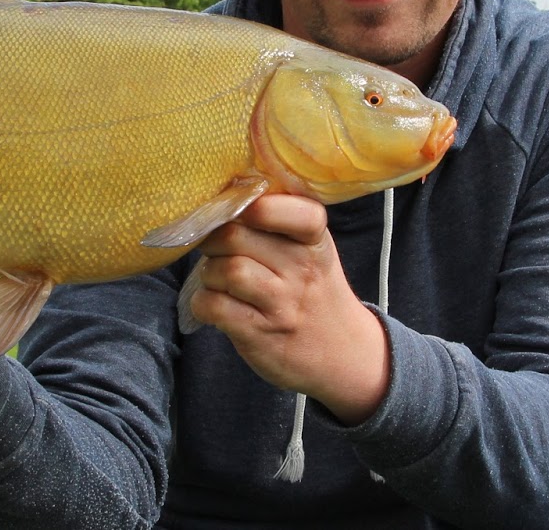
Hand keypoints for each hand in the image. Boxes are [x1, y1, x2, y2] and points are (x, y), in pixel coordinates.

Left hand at [189, 193, 388, 425]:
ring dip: (209, 273)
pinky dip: (203, 302)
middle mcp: (302, 270)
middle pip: (236, 235)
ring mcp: (283, 304)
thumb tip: (223, 192)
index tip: (240, 211)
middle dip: (213, 239)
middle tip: (215, 249)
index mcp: (315, 241)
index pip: (295, 211)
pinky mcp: (261, 333)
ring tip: (218, 279)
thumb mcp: (311, 250)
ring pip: (226, 270)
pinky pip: (215, 306)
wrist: (345, 355)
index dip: (257, 206)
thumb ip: (277, 222)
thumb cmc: (314, 290)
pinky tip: (213, 305)